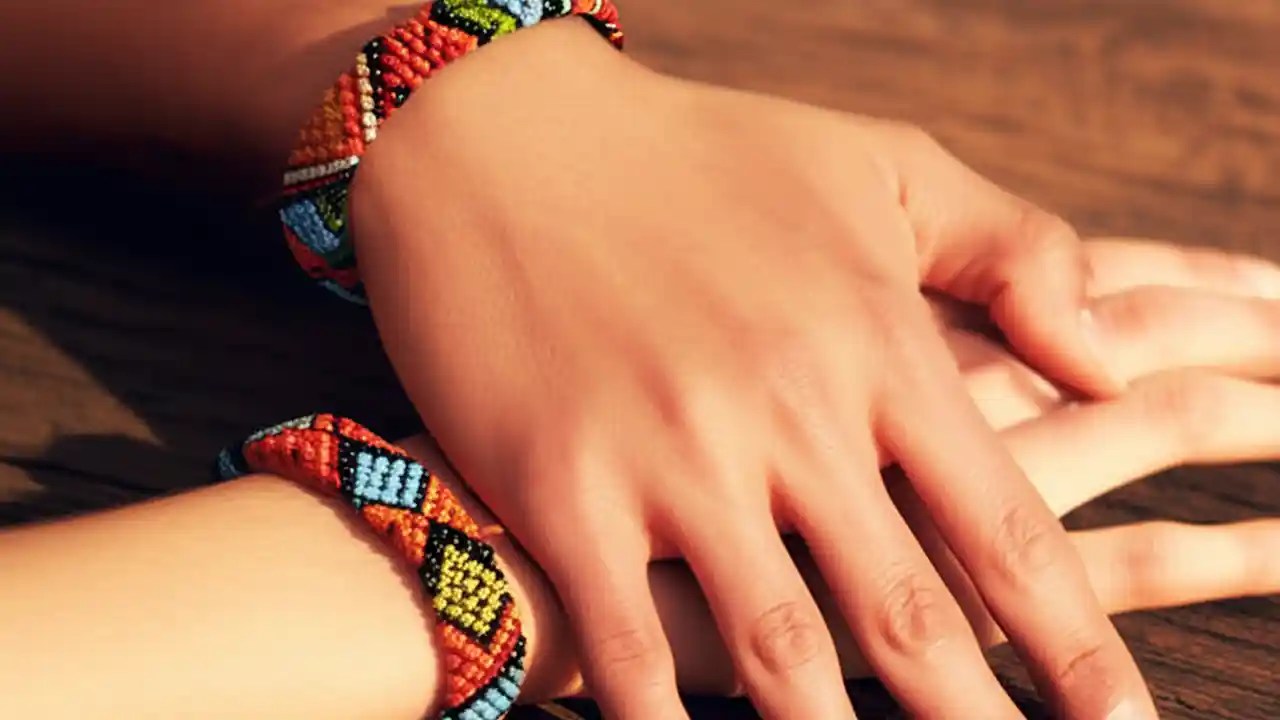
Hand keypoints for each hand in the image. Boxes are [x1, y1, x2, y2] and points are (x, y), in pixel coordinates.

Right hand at [395, 238, 1279, 701]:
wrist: (496, 137)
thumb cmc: (695, 153)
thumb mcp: (876, 166)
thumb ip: (1014, 252)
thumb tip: (1108, 366)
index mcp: (873, 338)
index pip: (1001, 523)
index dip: (1072, 641)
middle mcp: (787, 410)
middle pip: (906, 611)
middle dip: (973, 719)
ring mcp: (671, 455)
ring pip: (780, 649)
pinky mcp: (564, 486)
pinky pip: (629, 646)